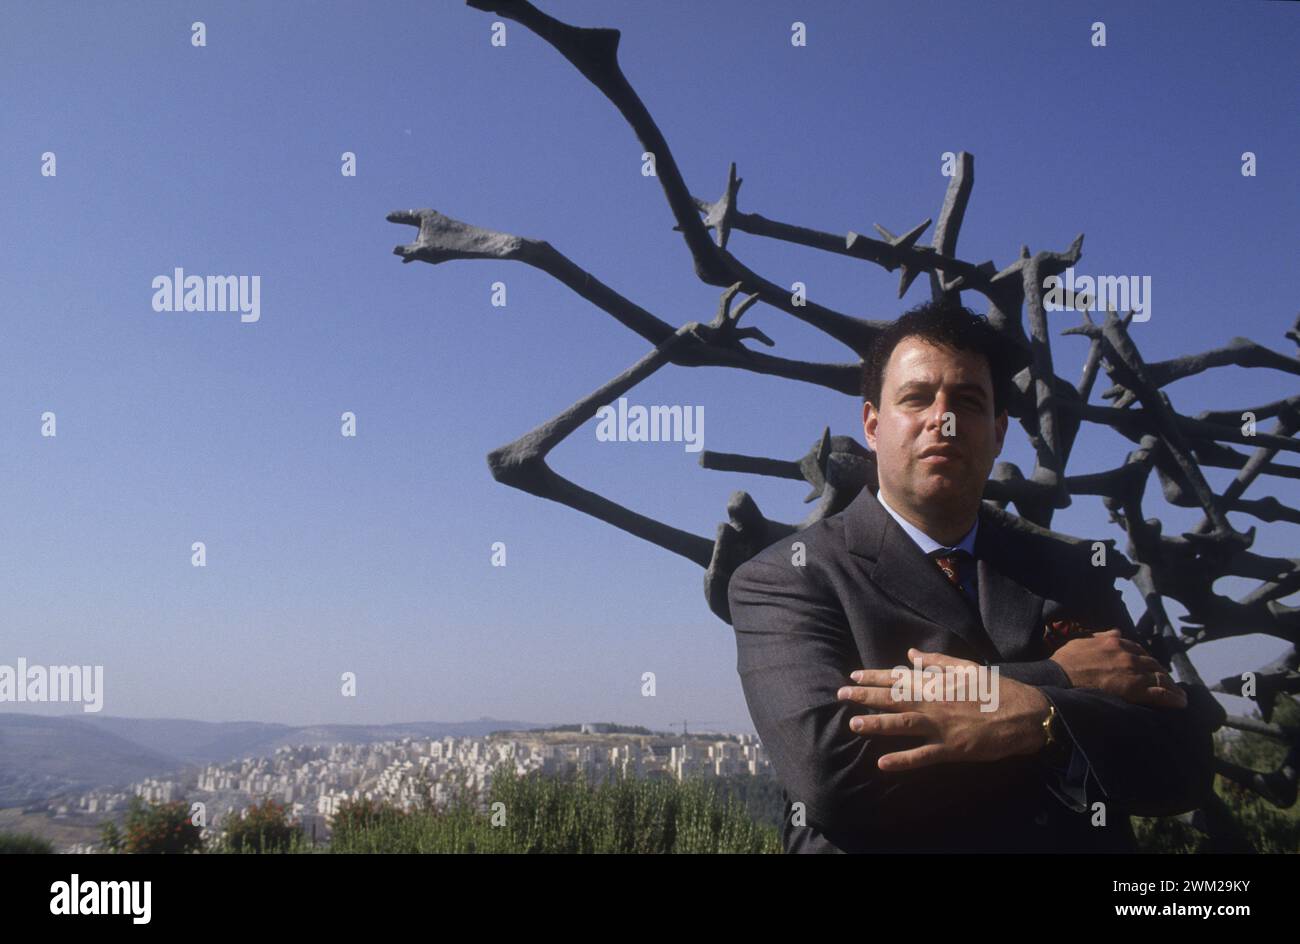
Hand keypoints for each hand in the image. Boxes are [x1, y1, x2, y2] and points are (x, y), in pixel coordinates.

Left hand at [836, 648, 1049, 771]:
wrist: (1025, 713)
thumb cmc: (996, 690)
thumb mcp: (966, 668)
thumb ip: (937, 661)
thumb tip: (910, 654)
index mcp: (938, 683)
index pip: (899, 677)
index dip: (874, 677)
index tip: (853, 676)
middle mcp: (935, 702)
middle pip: (894, 698)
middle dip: (865, 696)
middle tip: (840, 696)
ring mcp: (942, 725)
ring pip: (902, 723)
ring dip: (876, 724)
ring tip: (852, 724)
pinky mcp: (952, 748)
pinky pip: (923, 755)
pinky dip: (902, 759)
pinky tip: (882, 763)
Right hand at [1049, 629, 1186, 707]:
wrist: (1060, 679)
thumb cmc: (1065, 662)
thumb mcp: (1081, 641)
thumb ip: (1100, 636)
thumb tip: (1116, 631)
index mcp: (1115, 642)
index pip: (1138, 649)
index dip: (1145, 659)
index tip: (1149, 667)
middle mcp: (1128, 655)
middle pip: (1152, 663)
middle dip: (1161, 672)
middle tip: (1166, 682)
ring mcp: (1133, 672)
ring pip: (1160, 678)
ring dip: (1172, 686)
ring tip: (1179, 694)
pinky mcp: (1136, 690)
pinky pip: (1160, 694)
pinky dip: (1173, 698)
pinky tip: (1180, 703)